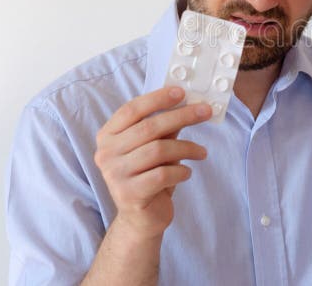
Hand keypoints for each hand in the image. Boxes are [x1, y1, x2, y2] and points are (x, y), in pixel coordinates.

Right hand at [94, 86, 210, 239]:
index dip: (157, 99)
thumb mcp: (154, 147)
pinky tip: (187, 172)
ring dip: (187, 147)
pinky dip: (181, 170)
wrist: (140, 219)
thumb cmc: (148, 175)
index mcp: (107, 136)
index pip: (131, 109)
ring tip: (202, 152)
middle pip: (149, 127)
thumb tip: (187, 101)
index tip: (182, 92)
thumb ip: (163, 126)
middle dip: (182, 116)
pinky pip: (163, 174)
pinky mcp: (129, 194)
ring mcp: (114, 175)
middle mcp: (105, 154)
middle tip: (205, 112)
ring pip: (159, 150)